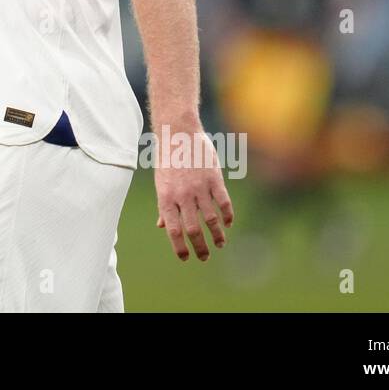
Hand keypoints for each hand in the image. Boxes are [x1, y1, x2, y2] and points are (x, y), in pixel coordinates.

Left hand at [153, 126, 234, 260]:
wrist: (178, 131)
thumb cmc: (167, 158)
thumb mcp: (160, 182)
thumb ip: (163, 205)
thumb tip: (162, 225)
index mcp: (166, 197)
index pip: (173, 230)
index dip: (179, 247)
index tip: (186, 258)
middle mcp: (182, 195)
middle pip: (192, 229)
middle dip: (200, 247)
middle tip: (205, 257)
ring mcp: (199, 187)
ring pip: (211, 219)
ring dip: (216, 235)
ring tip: (220, 244)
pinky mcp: (213, 178)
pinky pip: (223, 203)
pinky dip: (227, 216)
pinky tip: (228, 223)